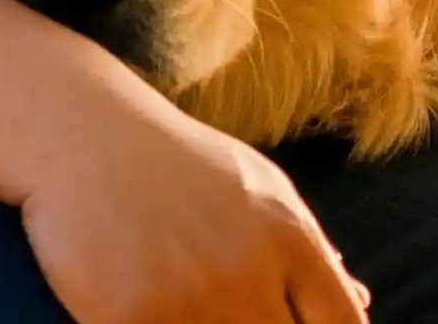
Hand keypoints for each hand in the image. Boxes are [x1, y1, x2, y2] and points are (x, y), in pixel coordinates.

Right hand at [21, 96, 369, 323]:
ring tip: (192, 313)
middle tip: (234, 317)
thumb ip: (308, 246)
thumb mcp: (254, 185)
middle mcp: (248, 271)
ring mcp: (191, 299)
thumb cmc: (170, 161)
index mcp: (289, 237)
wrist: (78, 133)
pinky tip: (153, 320)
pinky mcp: (131, 319)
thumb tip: (359, 302)